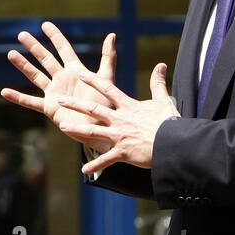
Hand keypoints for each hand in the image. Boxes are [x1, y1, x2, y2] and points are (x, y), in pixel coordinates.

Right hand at [1, 23, 116, 128]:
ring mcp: (54, 92)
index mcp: (76, 70)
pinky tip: (4, 92)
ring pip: (35, 75)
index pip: (63, 49)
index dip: (55, 36)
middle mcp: (62, 79)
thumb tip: (112, 34)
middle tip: (22, 34)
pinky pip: (30, 101)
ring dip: (23, 65)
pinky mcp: (49, 107)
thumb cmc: (105, 105)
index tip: (45, 24)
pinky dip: (17, 97)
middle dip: (34, 46)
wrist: (100, 128)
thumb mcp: (106, 78)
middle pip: (45, 59)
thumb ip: (107, 57)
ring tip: (11, 53)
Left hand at [57, 63, 180, 171]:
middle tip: (59, 100)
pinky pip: (106, 160)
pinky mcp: (123, 152)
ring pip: (93, 132)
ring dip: (76, 129)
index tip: (80, 73)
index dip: (93, 81)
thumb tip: (161, 65)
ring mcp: (120, 136)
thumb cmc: (170, 122)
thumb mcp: (163, 100)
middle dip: (75, 104)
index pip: (108, 90)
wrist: (174, 142)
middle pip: (93, 109)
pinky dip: (96, 165)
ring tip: (62, 126)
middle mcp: (120, 119)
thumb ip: (158, 83)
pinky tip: (84, 169)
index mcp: (128, 107)